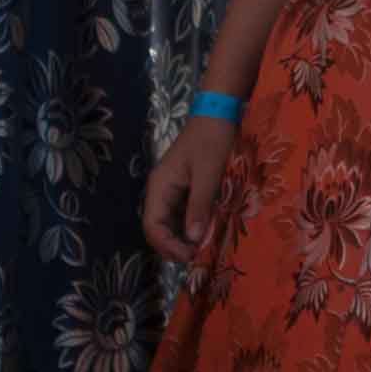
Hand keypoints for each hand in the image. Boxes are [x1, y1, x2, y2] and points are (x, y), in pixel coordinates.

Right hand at [143, 113, 239, 262]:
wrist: (218, 114)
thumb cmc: (212, 141)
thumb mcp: (208, 174)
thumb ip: (199, 206)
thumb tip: (192, 239)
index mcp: (159, 187)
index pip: (152, 225)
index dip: (167, 245)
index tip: (189, 255)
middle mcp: (160, 192)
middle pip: (158, 228)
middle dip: (173, 246)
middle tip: (198, 257)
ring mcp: (172, 192)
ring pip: (170, 224)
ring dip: (182, 240)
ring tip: (202, 250)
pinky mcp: (185, 190)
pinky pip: (182, 216)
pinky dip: (191, 228)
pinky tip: (205, 234)